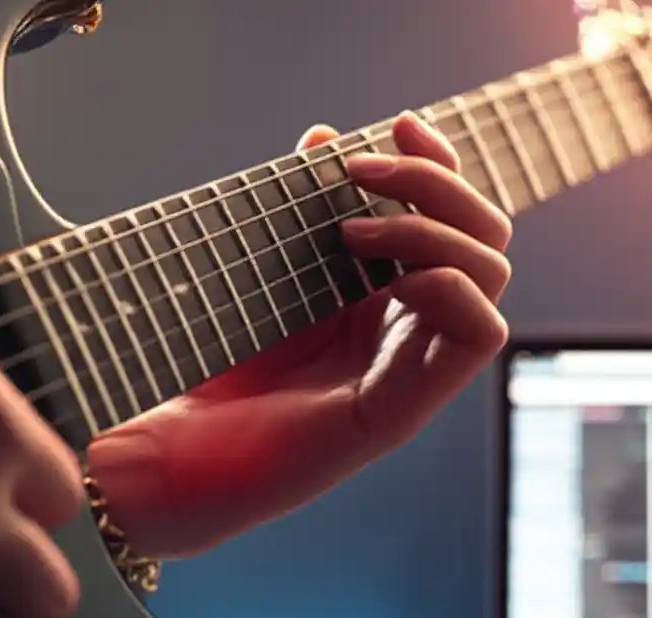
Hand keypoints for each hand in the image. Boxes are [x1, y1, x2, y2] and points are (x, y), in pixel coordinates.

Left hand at [88, 111, 511, 556]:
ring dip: (432, 231)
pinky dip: (449, 287)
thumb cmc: (203, 368)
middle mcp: (406, 330)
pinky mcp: (399, 411)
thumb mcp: (257, 269)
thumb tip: (324, 137)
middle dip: (436, 184)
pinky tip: (386, 279)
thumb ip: (295, 210)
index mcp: (380, 299)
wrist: (160, 458)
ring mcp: (408, 370)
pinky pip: (478, 335)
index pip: (450, 219)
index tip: (397, 125)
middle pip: (485, 236)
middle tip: (360, 172)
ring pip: (491, 276)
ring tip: (349, 230)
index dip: (438, 165)